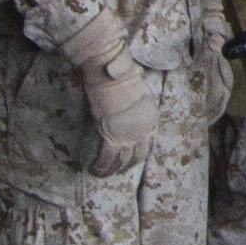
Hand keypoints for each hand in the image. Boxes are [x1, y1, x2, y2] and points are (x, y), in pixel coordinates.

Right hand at [69, 55, 158, 174]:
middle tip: (116, 169)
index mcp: (152, 118)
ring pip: (122, 161)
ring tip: (101, 173)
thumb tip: (132, 88)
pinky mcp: (112, 136)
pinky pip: (107, 158)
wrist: (110, 71)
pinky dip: (100, 167)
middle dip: (126, 165)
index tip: (131, 160)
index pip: (149, 143)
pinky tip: (93, 169)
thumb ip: (135, 95)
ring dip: (111, 170)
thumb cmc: (120, 73)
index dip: (139, 154)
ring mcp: (129, 135)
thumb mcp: (135, 87)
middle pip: (137, 156)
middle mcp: (144, 130)